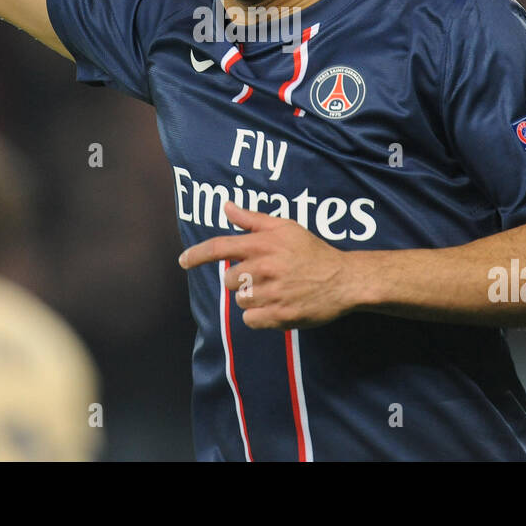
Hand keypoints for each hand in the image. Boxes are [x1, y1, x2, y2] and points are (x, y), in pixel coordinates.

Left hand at [178, 202, 354, 329]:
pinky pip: (250, 320)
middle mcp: (264, 267)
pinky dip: (259, 316)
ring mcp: (272, 293)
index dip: (196, 255)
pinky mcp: (280, 315)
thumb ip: (252, 218)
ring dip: (251, 298)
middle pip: (228, 280)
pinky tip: (276, 306)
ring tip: (274, 291)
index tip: (183, 261)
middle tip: (262, 276)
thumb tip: (226, 205)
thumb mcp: (284, 228)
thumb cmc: (312, 252)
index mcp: (262, 244)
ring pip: (240, 301)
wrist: (342, 279)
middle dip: (239, 280)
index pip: (220, 247)